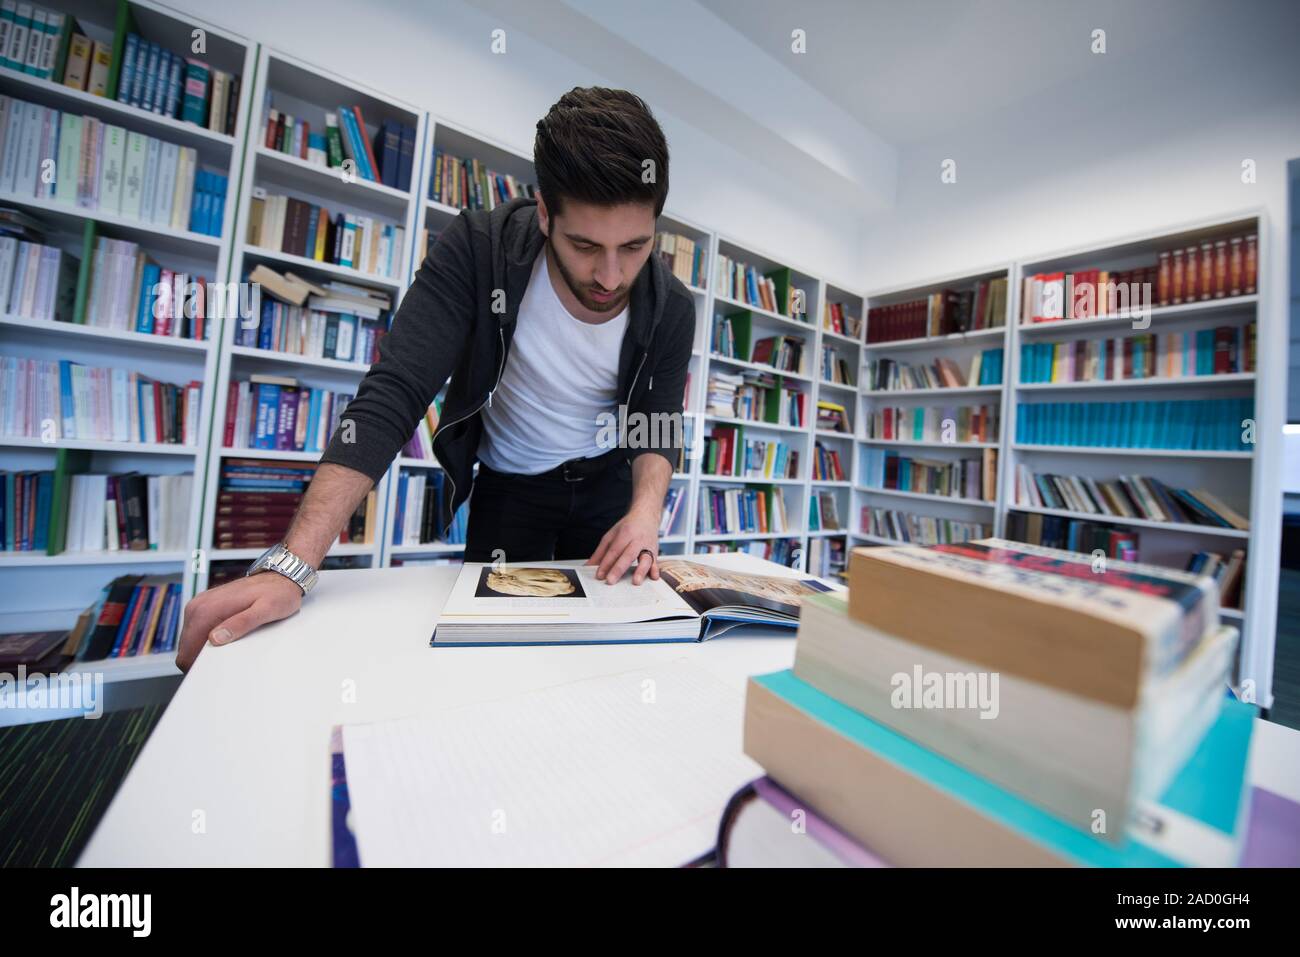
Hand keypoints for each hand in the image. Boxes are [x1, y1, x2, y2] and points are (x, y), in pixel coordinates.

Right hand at [176, 572, 302, 671]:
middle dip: (202, 658)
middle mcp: (198, 605)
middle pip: (186, 648)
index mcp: (206, 609)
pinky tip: (228, 637)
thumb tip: (215, 638)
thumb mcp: (266, 610)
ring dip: (205, 648)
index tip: (216, 670)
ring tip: (232, 646)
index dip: (198, 666)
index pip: (186, 651)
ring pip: (191, 640)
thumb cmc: (276, 593)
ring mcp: (200, 604)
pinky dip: (208, 638)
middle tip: (229, 659)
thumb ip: (241, 624)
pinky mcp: (205, 605)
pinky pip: (198, 630)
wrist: (280, 576)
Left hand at [586, 504, 660, 584]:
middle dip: (619, 569)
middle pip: (628, 555)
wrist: (646, 516)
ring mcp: (648, 546)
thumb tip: (589, 566)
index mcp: (625, 533)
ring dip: (641, 570)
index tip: (600, 575)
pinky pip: (656, 562)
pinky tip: (653, 577)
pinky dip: (656, 569)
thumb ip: (600, 553)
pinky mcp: (655, 552)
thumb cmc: (628, 527)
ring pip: (645, 559)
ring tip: (636, 581)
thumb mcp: (611, 536)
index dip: (606, 563)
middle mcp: (637, 539)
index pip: (614, 550)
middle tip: (611, 581)